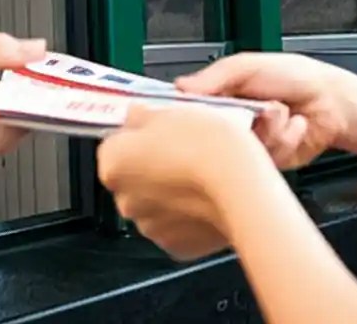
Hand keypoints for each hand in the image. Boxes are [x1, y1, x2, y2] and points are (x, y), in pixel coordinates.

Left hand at [98, 105, 275, 261]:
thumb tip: (136, 115)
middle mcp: (124, 199)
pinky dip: (189, 216)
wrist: (243, 189)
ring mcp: (150, 226)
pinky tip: (208, 199)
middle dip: (153, 167)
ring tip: (203, 176)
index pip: (116, 144)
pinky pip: (177, 227)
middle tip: (185, 152)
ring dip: (171, 193)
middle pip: (133, 177)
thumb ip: (143, 114)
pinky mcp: (176, 247)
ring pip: (155, 204)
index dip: (140, 135)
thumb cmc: (209, 147)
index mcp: (113, 163)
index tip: (160, 132)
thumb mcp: (172, 109)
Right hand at [177, 53, 356, 169]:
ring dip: (270, 129)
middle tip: (253, 111)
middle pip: (216, 136)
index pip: (192, 112)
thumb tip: (180, 86)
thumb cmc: (294, 76)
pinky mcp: (267, 162)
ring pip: (244, 150)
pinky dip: (285, 140)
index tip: (201, 114)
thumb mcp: (250, 66)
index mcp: (222, 97)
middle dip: (239, 123)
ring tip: (282, 112)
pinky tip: (294, 125)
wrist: (332, 100)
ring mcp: (250, 144)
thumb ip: (216, 75)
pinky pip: (266, 160)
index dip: (193, 116)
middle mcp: (233, 122)